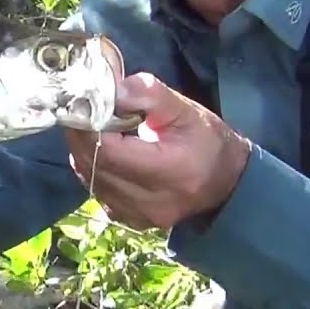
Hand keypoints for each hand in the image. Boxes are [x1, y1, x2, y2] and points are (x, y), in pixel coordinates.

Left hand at [63, 72, 251, 231]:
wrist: (228, 183)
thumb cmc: (208, 142)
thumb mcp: (186, 111)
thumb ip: (149, 95)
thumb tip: (112, 88)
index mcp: (169, 172)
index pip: (108, 151)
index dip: (88, 126)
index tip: (85, 104)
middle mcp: (150, 201)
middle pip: (93, 166)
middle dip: (81, 135)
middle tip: (83, 111)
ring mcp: (138, 215)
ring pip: (90, 178)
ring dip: (84, 151)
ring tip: (94, 128)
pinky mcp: (130, 219)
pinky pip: (98, 190)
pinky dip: (93, 168)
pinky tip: (104, 152)